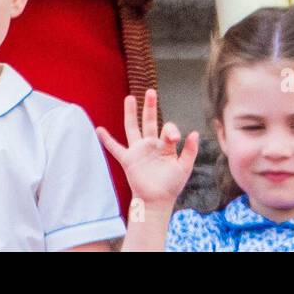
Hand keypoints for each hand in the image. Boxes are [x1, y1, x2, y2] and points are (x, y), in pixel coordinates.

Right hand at [96, 89, 198, 207]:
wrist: (157, 201)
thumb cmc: (171, 185)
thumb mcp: (184, 167)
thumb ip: (190, 151)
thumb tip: (194, 133)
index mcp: (164, 145)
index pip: (167, 128)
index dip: (171, 130)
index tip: (173, 137)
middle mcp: (151, 144)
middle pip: (149, 121)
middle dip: (150, 106)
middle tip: (151, 91)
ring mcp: (138, 150)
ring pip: (132, 128)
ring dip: (131, 113)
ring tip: (130, 98)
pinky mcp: (128, 160)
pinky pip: (115, 148)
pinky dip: (106, 140)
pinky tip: (99, 130)